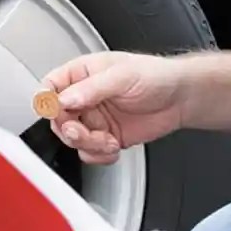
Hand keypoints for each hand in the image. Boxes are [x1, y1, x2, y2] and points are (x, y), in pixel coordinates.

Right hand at [42, 51, 187, 163]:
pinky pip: (88, 153)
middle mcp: (83, 98)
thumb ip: (92, 88)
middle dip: (71, 130)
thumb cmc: (156, 76)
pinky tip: (113, 147)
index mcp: (81, 75)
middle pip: (58, 120)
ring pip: (71, 140)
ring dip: (88, 145)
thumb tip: (65, 99)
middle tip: (84, 132)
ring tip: (107, 140)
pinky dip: (98, 156)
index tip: (58, 112)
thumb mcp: (122, 75)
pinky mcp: (104, 138)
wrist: (181, 99)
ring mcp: (93, 119)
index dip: (49, 103)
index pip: (50, 88)